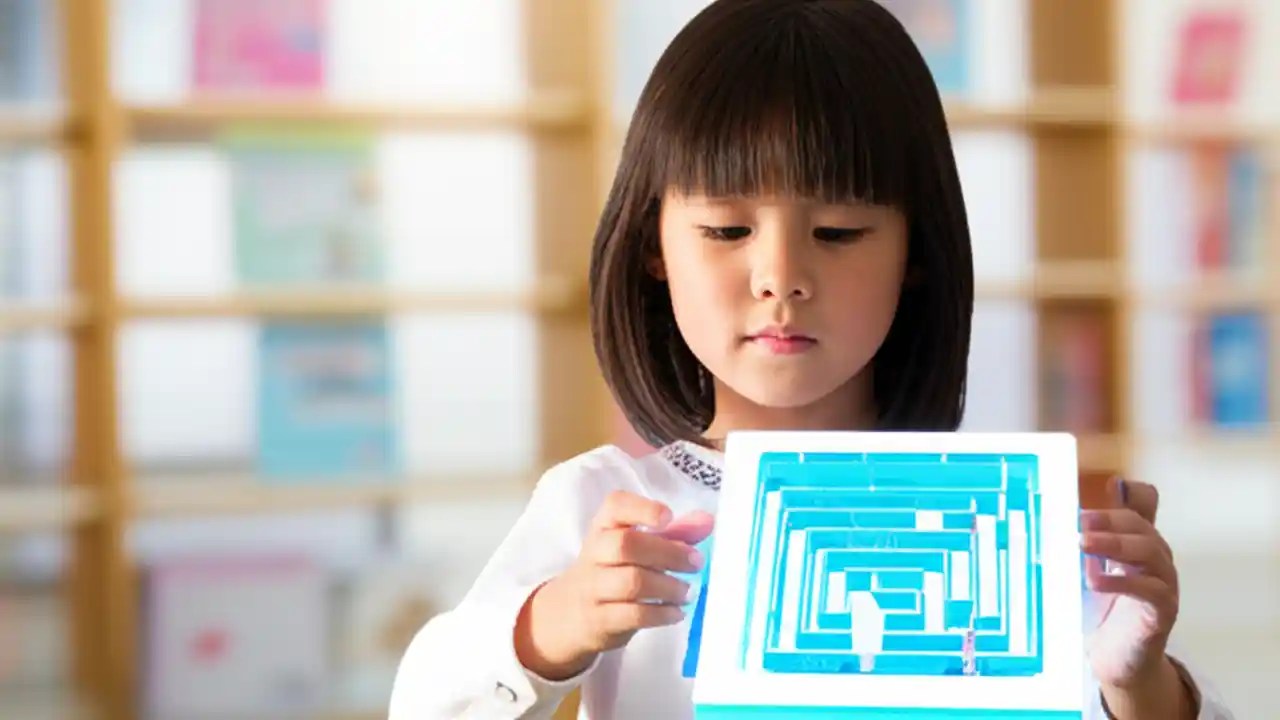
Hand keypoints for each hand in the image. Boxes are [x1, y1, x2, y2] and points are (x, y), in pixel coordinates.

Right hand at [515, 491, 714, 679]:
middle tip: (696, 562)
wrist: (567, 614)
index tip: (668, 517)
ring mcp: (593, 588)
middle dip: (668, 552)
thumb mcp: (634, 548)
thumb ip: (672, 534)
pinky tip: (676, 612)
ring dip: (668, 586)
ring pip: (631, 582)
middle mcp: (594, 553)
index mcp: (604, 527)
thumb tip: (708, 522)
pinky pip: (632, 615)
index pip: (615, 506)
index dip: (642, 508)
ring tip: (687, 592)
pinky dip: (661, 614)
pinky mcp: (599, 620)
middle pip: (626, 545)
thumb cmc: (610, 572)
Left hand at [1082, 477, 1193, 717]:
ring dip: (1114, 544)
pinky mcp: (1164, 610)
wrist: (1115, 658)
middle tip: (1077, 522)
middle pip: (1141, 527)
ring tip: (1082, 544)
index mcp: (1137, 542)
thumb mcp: (1085, 569)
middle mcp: (1155, 557)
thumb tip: (1054, 516)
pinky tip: (1094, 580)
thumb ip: (1079, 544)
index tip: (1105, 487)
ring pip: (1149, 551)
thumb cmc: (1099, 610)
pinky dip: (1121, 582)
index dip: (1128, 495)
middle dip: (1109, 520)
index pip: (1141, 508)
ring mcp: (1164, 582)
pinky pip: (1150, 589)